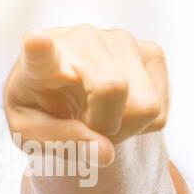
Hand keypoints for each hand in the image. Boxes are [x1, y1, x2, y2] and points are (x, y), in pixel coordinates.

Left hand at [3, 24, 167, 167]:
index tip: (35, 41)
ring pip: (145, 106)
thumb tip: (106, 153)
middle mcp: (83, 40)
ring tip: (100, 118)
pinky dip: (143, 125)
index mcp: (39, 62)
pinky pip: (160, 110)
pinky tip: (120, 109)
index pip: (40, 53)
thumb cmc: (41, 111)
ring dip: (126, 128)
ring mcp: (122, 40)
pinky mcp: (151, 52)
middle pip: (113, 89)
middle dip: (106, 126)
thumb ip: (63, 143)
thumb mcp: (33, 136)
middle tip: (86, 127)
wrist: (63, 90)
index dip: (39, 48)